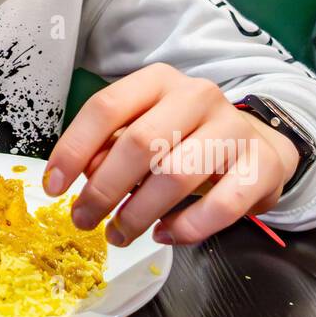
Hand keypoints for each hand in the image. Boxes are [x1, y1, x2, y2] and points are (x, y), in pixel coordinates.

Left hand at [43, 63, 299, 245]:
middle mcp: (196, 95)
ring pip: (176, 175)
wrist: (258, 143)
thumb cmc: (187, 137)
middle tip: (84, 219)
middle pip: (139, 143)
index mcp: (158, 81)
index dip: (74, 148)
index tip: (54, 186)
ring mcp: (233, 128)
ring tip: (119, 234)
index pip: (106, 107)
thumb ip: (112, 146)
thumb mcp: (145, 129)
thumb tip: (84, 175)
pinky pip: (222, 204)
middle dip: (104, 189)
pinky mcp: (261, 165)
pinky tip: (164, 235)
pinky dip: (187, 227)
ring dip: (139, 213)